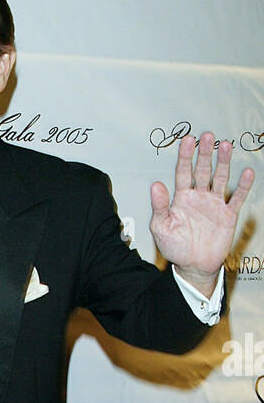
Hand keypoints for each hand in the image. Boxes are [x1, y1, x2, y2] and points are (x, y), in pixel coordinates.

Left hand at [150, 132, 254, 291]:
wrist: (193, 266)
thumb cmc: (175, 247)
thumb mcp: (161, 228)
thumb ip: (159, 206)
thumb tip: (155, 185)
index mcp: (182, 198)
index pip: (183, 172)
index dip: (185, 156)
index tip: (187, 140)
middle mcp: (199, 197)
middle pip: (203, 170)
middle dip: (204, 153)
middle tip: (207, 136)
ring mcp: (214, 204)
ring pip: (220, 179)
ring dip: (223, 163)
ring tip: (226, 146)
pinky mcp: (228, 215)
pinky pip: (237, 198)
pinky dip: (242, 186)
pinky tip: (246, 173)